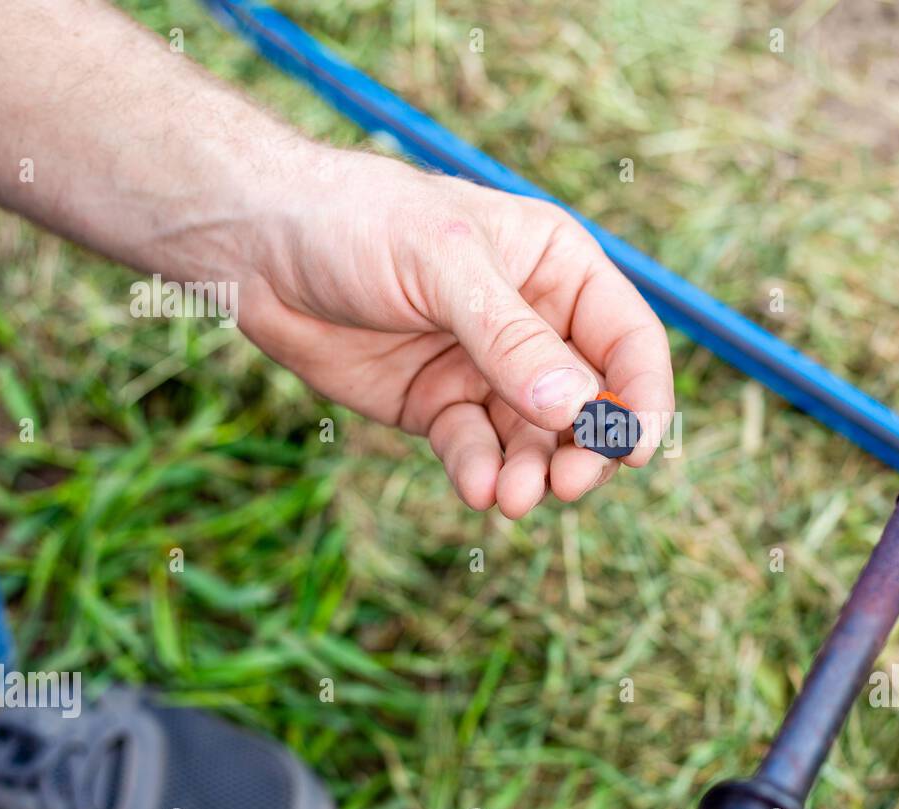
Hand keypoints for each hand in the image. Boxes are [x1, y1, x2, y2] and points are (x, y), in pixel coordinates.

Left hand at [239, 148, 673, 517]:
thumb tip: (578, 407)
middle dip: (586, 450)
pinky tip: (476, 489)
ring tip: (511, 497)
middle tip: (566, 483)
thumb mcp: (442, 265)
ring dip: (534, 473)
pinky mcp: (440, 407)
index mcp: (558, 269)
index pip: (628, 341)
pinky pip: (477, 452)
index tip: (635, 449)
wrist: (255, 246)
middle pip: (592, 404)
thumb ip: (510, 337)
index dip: (642, 397)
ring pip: (537, 441)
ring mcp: (488, 371)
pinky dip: (482, 474)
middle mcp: (535, 325)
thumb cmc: (355, 221)